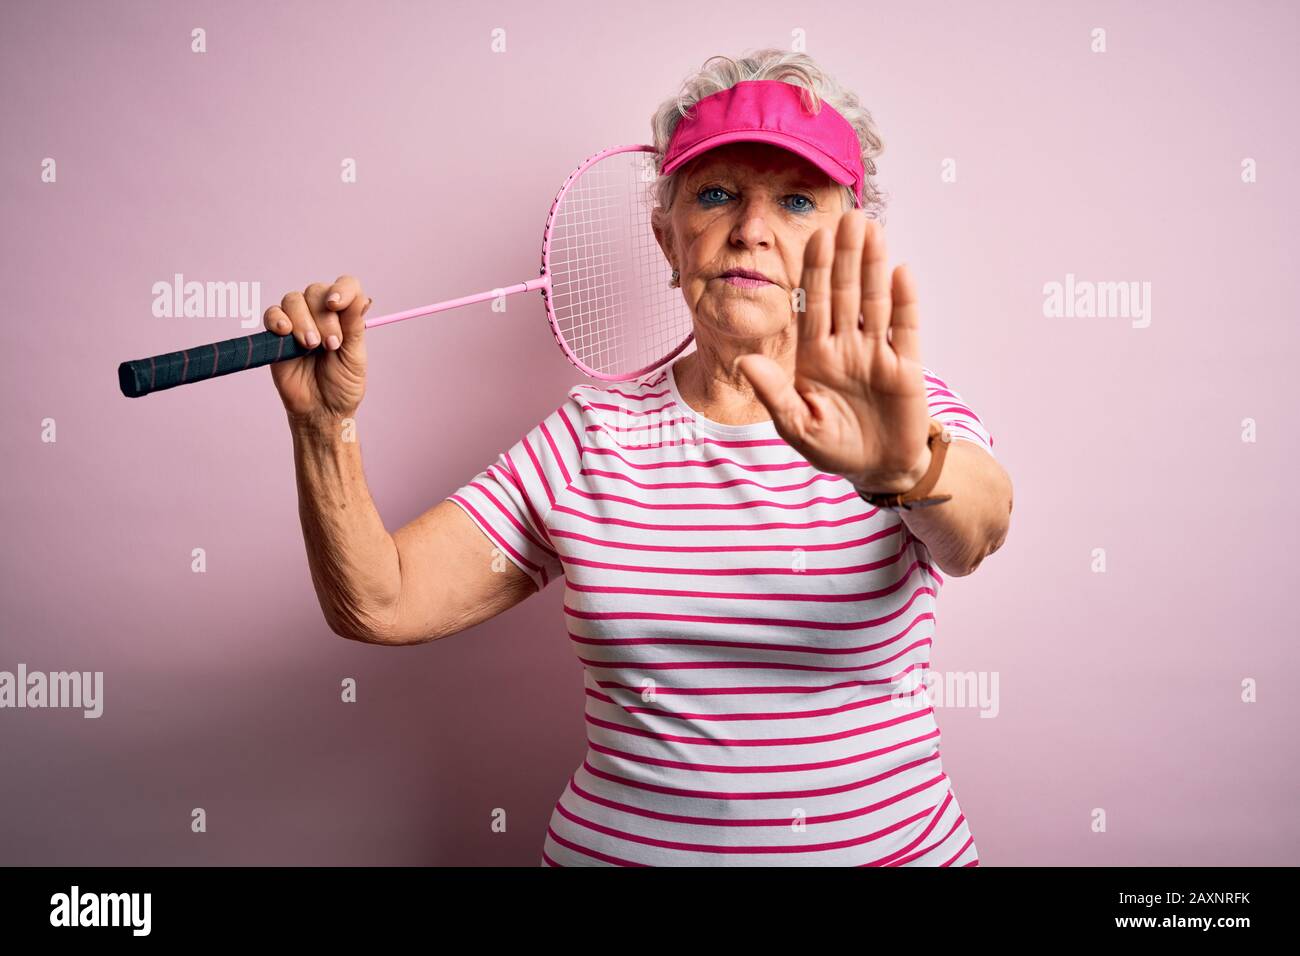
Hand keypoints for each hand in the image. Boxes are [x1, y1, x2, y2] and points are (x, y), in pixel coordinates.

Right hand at [263, 275, 370, 425]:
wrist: (322, 410)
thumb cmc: (342, 384)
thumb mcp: (355, 356)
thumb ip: (354, 326)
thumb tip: (361, 298)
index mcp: (344, 315)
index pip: (345, 286)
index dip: (342, 290)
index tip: (336, 305)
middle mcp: (320, 313)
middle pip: (316, 291)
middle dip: (324, 317)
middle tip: (331, 345)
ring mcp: (297, 322)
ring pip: (294, 300)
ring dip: (303, 320)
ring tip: (311, 346)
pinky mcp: (276, 335)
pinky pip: (272, 314)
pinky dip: (277, 319)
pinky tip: (285, 332)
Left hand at [734, 211, 931, 493]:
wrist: (876, 470)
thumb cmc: (833, 447)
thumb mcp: (796, 426)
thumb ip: (774, 393)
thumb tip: (744, 362)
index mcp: (815, 356)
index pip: (813, 305)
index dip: (815, 271)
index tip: (816, 236)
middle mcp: (845, 346)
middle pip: (845, 293)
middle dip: (846, 256)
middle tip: (850, 216)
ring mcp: (876, 353)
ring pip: (874, 302)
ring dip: (874, 267)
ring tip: (874, 230)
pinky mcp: (904, 367)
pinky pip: (904, 329)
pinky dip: (904, 302)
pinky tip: (900, 272)